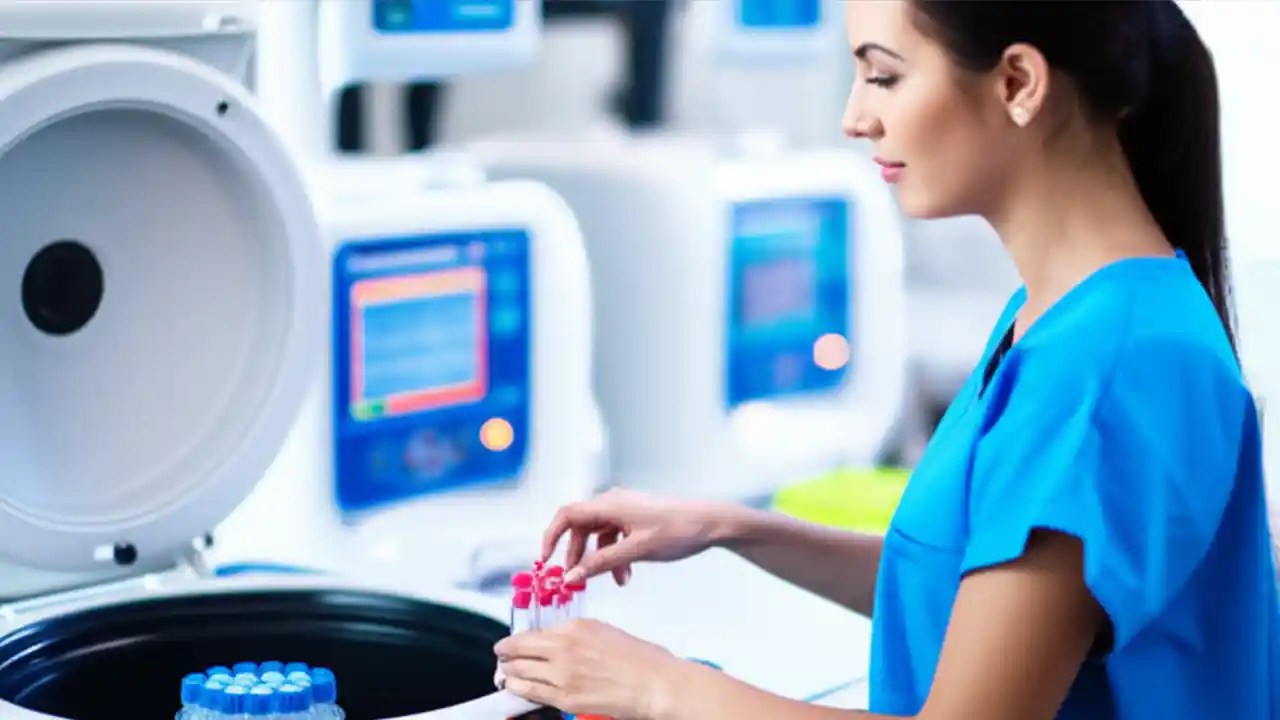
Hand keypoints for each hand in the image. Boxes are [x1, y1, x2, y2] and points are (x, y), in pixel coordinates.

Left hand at [495, 619, 683, 718]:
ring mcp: (562, 674)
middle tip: (502, 658)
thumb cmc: (640, 659)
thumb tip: (556, 643)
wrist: (654, 684)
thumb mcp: (604, 632)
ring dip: (508, 673)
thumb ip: (576, 635)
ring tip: (505, 674)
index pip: (531, 634)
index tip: (509, 644)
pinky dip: (519, 689)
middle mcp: (563, 647)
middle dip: (506, 656)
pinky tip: (514, 688)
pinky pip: (531, 692)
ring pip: (519, 673)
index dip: (514, 641)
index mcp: (575, 627)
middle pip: (518, 651)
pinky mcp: (565, 698)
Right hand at [542, 488, 730, 585]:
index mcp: (610, 504)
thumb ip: (602, 563)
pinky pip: (615, 537)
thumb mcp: (637, 550)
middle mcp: (613, 503)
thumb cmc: (678, 530)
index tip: (546, 560)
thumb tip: (572, 575)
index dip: (551, 536)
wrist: (710, 523)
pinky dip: (615, 556)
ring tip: (616, 581)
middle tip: (575, 579)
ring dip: (600, 560)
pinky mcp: (636, 519)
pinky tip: (627, 575)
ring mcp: (625, 510)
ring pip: (599, 536)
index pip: (567, 515)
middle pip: (581, 528)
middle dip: (577, 555)